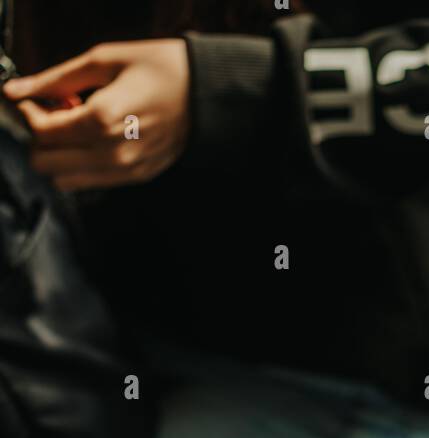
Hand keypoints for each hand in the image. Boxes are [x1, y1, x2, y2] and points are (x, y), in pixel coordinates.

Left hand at [4, 42, 190, 190]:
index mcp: (103, 120)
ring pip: (65, 181)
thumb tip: (17, 90)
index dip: (29, 114)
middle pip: (47, 164)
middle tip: (53, 114)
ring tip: (74, 129)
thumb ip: (56, 79)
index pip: (42, 132)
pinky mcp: (135, 178)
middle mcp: (112, 153)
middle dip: (41, 139)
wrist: (206, 94)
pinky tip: (94, 139)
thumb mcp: (103, 60)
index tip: (35, 99)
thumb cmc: (161, 69)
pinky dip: (81, 164)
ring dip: (59, 156)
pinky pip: (91, 183)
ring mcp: (125, 171)